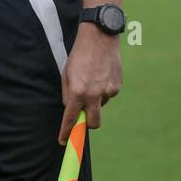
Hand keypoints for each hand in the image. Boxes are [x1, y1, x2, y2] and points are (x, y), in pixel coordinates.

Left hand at [59, 22, 121, 143]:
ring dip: (94, 100)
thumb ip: (67, 94)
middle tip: (82, 116)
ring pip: (100, 106)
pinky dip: (102, 91)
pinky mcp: (117, 87)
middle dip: (88, 124)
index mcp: (77, 91)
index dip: (67, 131)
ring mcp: (108, 92)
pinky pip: (107, 96)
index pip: (71, 118)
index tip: (63, 141)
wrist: (99, 39)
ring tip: (90, 79)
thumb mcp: (66, 74)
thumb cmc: (78, 56)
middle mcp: (94, 94)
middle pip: (93, 123)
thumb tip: (71, 109)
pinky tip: (99, 76)